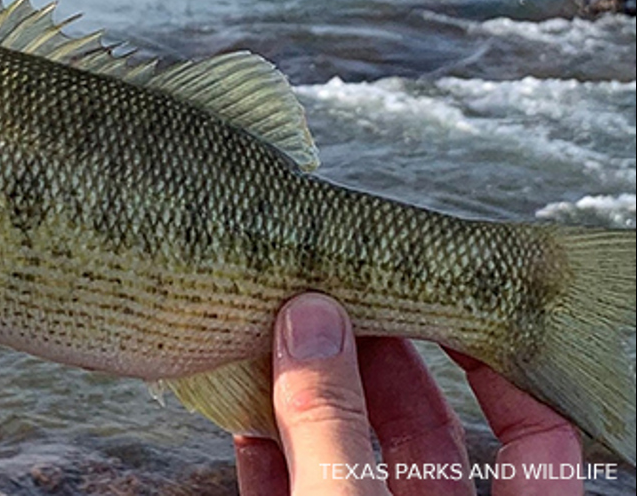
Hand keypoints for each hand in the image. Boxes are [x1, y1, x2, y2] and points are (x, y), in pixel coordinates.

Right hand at [234, 293, 582, 495]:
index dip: (497, 362)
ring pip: (348, 458)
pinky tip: (243, 413)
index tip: (450, 302)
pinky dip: (268, 454)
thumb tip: (313, 325)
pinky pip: (293, 491)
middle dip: (373, 361)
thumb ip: (334, 429)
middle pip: (423, 432)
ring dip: (308, 399)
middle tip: (334, 301)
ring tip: (277, 338)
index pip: (533, 434)